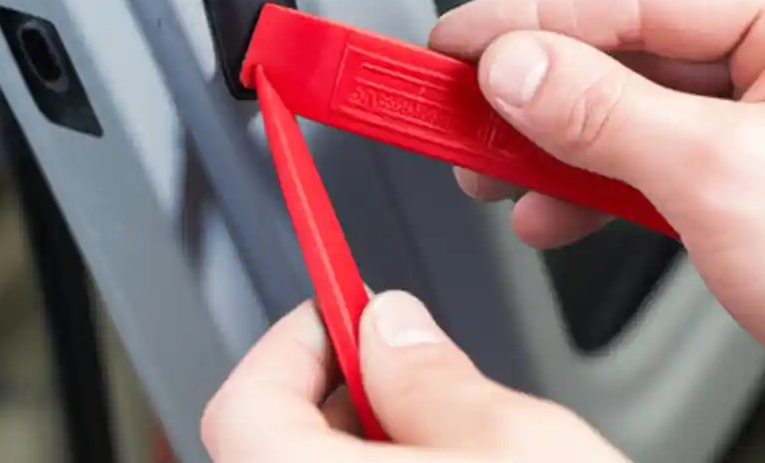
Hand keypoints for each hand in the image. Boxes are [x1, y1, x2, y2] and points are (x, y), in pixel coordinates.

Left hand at [202, 291, 625, 461]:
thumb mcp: (519, 448)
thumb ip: (434, 377)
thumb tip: (394, 329)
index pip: (245, 405)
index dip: (297, 343)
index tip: (346, 315)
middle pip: (270, 451)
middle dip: (334, 397)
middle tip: (401, 369)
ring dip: (360, 454)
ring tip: (445, 443)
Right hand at [430, 0, 764, 423]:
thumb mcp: (723, 178)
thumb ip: (602, 114)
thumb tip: (515, 69)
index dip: (523, 19)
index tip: (449, 44)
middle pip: (621, 50)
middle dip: (531, 91)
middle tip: (453, 113)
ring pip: (629, 108)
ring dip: (554, 145)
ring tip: (494, 175)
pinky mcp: (756, 174)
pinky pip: (653, 158)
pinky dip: (594, 186)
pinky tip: (552, 211)